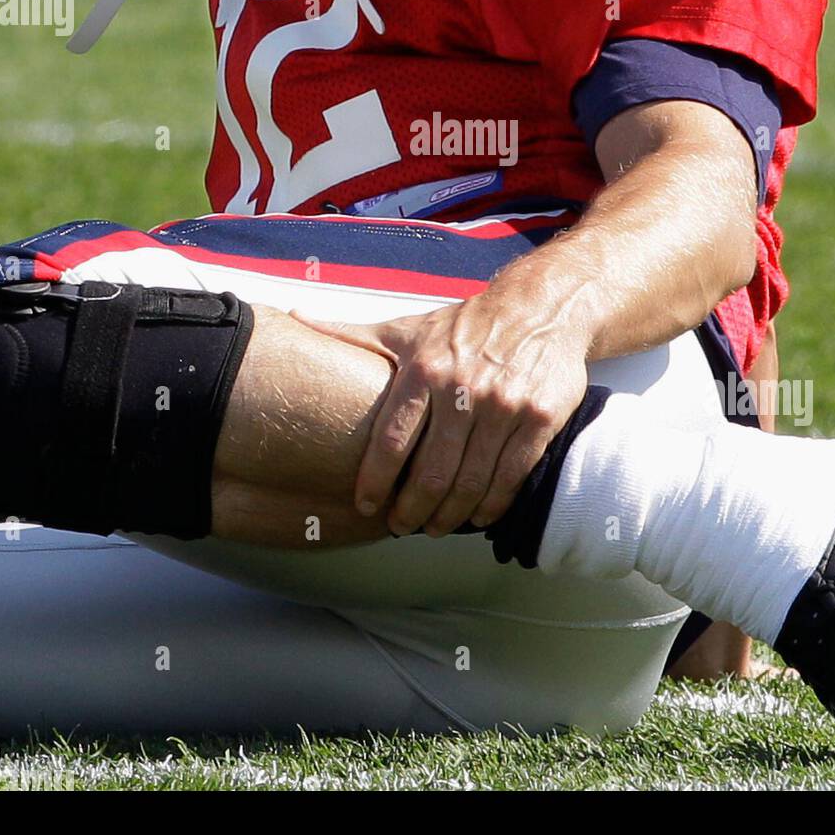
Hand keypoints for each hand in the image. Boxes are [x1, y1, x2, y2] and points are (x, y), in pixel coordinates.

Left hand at [291, 291, 590, 536]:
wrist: (540, 308)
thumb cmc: (463, 325)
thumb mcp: (406, 328)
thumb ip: (351, 334)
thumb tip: (293, 317)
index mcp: (424, 369)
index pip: (391, 441)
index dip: (375, 482)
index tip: (366, 506)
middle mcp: (463, 389)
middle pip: (431, 473)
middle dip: (413, 511)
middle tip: (402, 525)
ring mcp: (504, 405)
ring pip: (471, 482)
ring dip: (451, 516)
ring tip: (437, 527)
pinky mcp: (539, 417)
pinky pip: (511, 476)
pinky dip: (492, 505)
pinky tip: (478, 515)